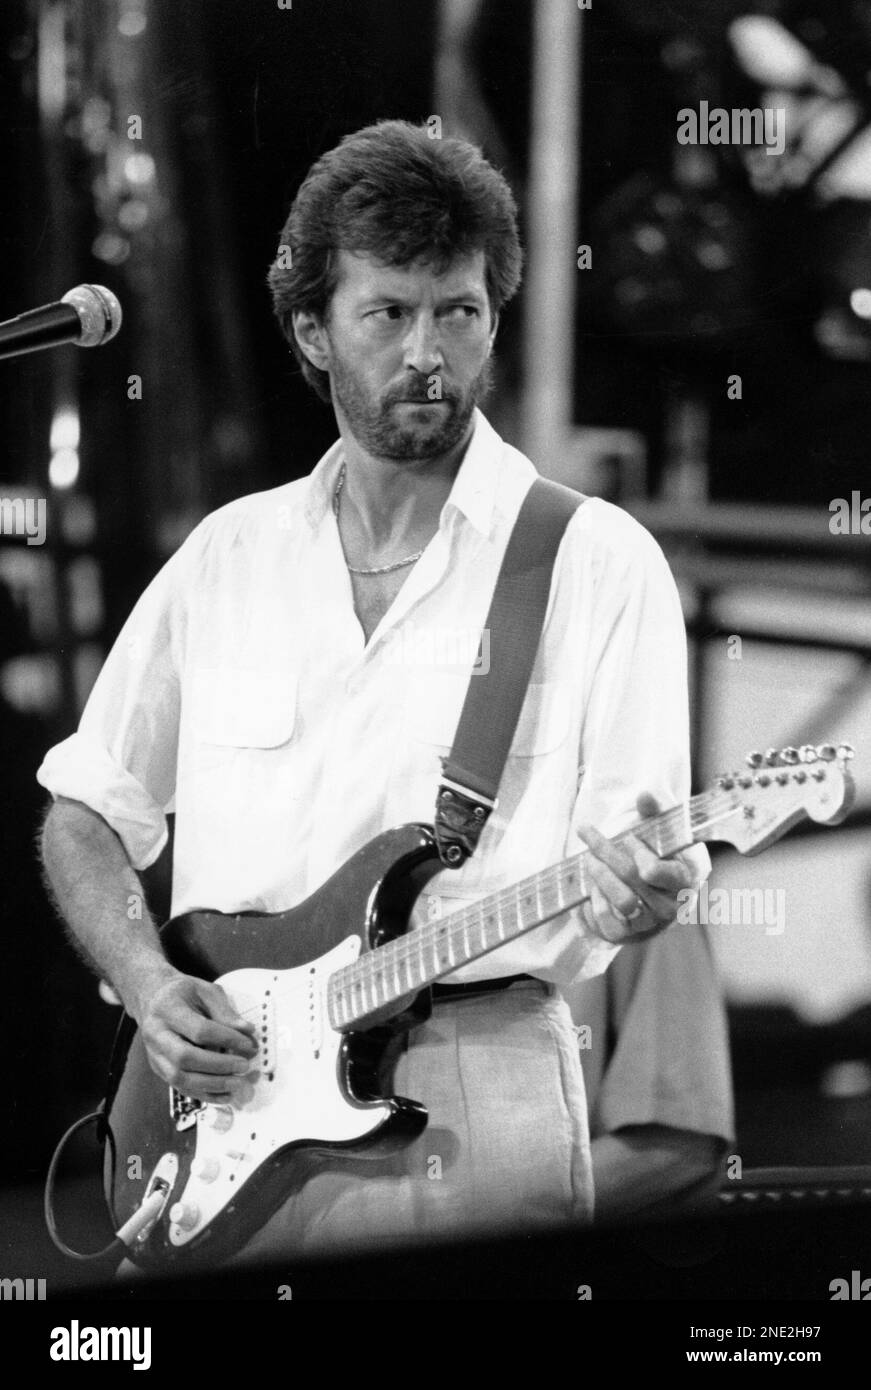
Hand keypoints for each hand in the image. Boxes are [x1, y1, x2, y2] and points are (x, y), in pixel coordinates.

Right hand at [138, 971, 258, 1100]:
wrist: (153, 999)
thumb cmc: (182, 993)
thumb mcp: (206, 991)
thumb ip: (226, 1011)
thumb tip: (248, 1032)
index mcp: (168, 1009)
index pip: (199, 1030)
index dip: (227, 1039)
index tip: (249, 1044)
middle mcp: (156, 1034)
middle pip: (184, 1058)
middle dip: (219, 1065)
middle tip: (244, 1065)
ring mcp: (155, 1055)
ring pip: (180, 1078)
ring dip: (213, 1084)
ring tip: (239, 1083)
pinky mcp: (159, 1069)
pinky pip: (181, 1088)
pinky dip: (205, 1094)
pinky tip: (226, 1094)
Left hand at [577, 792, 694, 944]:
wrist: (650, 896)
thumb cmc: (656, 858)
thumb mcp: (659, 834)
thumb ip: (653, 814)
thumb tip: (644, 795)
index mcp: (681, 880)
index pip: (654, 870)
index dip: (636, 850)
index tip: (628, 837)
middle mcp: (668, 907)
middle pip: (630, 877)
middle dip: (605, 851)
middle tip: (588, 834)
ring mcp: (647, 924)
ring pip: (620, 901)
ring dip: (600, 877)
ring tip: (588, 861)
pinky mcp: (625, 936)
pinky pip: (605, 923)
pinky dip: (593, 904)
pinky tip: (590, 887)